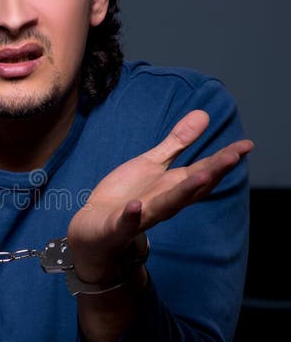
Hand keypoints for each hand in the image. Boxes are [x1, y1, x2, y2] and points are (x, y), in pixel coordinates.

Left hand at [67, 110, 253, 283]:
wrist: (95, 227)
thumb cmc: (127, 194)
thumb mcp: (152, 164)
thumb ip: (177, 143)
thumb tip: (203, 114)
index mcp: (173, 186)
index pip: (204, 171)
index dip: (224, 159)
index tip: (246, 145)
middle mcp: (163, 202)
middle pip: (192, 188)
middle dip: (213, 172)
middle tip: (233, 156)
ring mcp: (142, 216)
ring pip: (166, 205)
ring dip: (183, 192)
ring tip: (201, 175)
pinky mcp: (117, 226)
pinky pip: (126, 223)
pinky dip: (132, 216)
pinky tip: (136, 206)